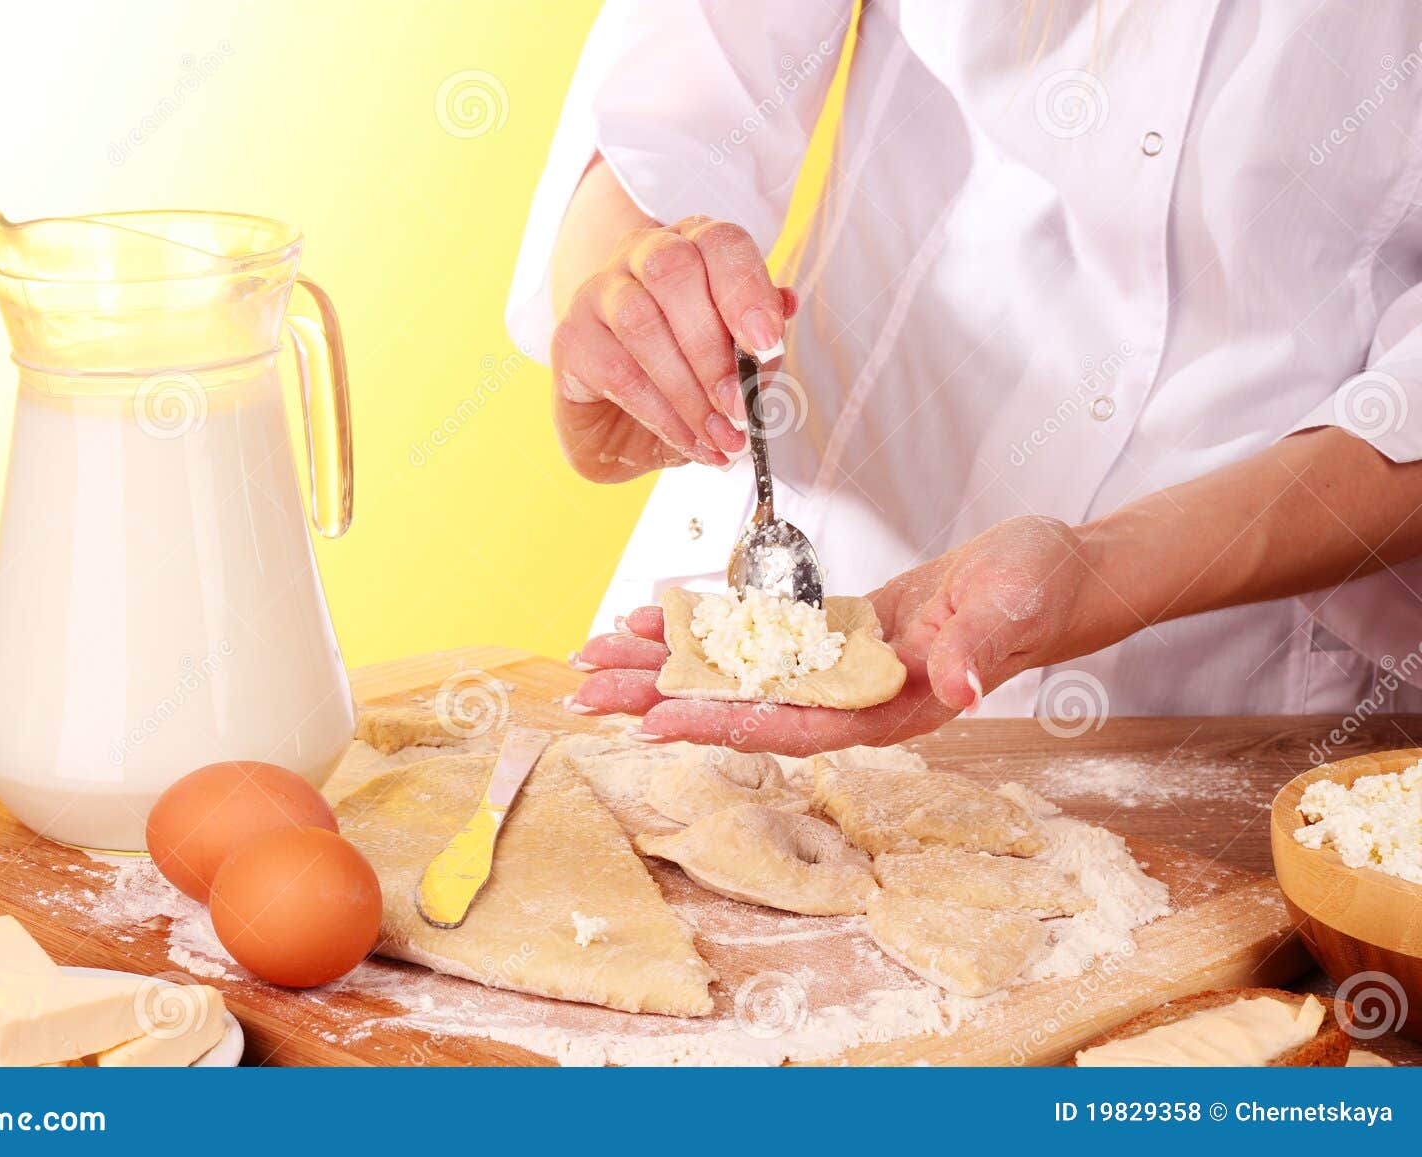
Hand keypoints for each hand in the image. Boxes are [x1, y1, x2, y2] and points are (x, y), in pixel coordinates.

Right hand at [550, 215, 795, 482]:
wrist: (622, 432)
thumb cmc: (684, 383)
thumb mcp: (734, 368)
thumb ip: (758, 341)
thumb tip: (785, 305)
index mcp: (692, 247)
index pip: (719, 243)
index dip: (746, 289)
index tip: (767, 342)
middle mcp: (640, 256)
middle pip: (673, 271)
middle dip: (713, 347)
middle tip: (738, 406)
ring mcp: (597, 293)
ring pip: (640, 321)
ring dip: (688, 388)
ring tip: (719, 434)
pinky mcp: (571, 339)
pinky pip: (616, 370)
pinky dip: (661, 413)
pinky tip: (689, 439)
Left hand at [566, 517, 1094, 754]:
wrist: (1055, 573)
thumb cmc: (1041, 588)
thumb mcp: (1016, 606)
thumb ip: (983, 649)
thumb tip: (960, 686)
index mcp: (894, 706)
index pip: (795, 725)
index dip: (722, 724)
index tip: (654, 719)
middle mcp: (856, 699)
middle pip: (744, 707)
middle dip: (662, 699)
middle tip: (585, 692)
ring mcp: (842, 670)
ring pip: (741, 675)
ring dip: (669, 666)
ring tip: (600, 656)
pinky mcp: (836, 637)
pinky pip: (759, 640)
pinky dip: (709, 630)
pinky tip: (659, 620)